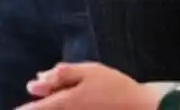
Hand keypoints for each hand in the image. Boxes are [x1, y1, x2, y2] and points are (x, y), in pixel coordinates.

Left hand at [17, 63, 163, 109]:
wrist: (145, 108)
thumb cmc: (115, 86)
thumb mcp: (88, 71)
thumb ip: (60, 75)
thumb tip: (34, 82)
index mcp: (66, 102)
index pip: (36, 109)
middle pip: (46, 109)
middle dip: (40, 104)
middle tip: (43, 88)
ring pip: (57, 108)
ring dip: (52, 104)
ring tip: (71, 90)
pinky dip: (64, 104)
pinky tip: (73, 97)